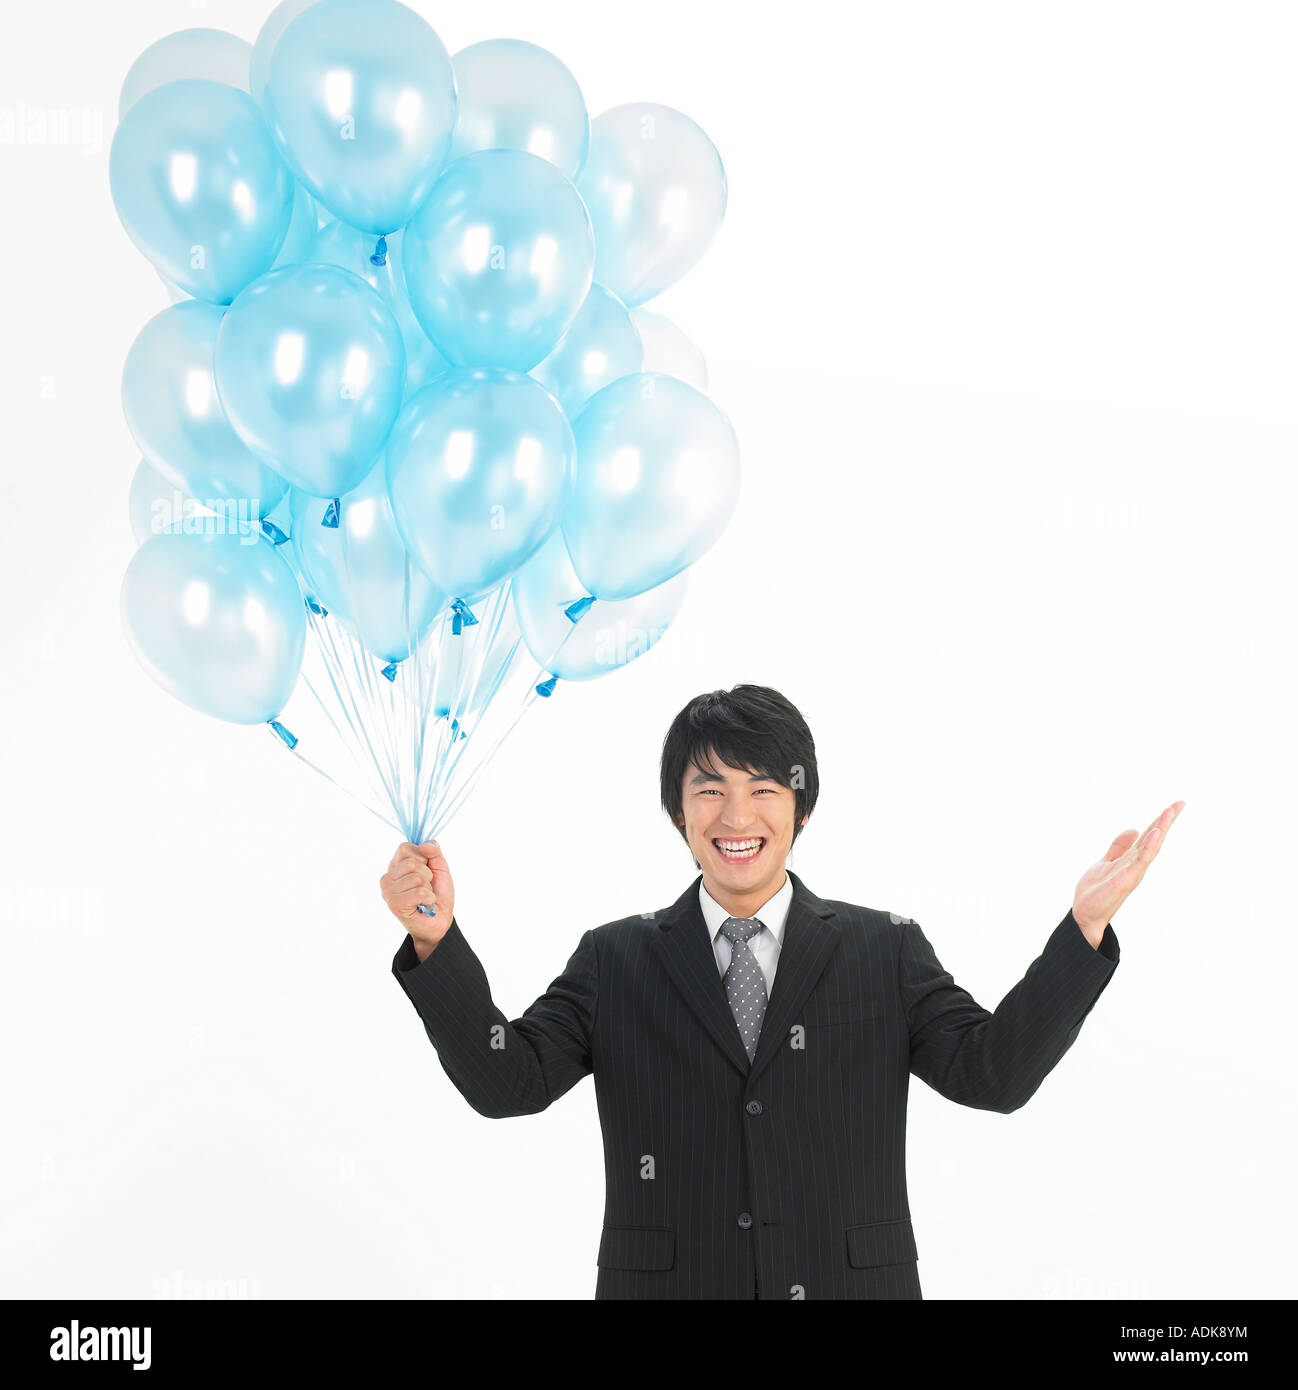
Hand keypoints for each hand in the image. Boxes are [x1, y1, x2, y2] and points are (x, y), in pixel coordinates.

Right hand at [381, 841, 455, 959]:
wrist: (440, 921)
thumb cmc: (438, 894)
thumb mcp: (440, 868)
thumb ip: (434, 852)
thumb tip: (424, 845)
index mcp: (396, 866)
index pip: (405, 847)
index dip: (422, 857)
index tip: (426, 869)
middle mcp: (388, 878)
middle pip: (411, 862)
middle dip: (427, 874)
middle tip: (427, 887)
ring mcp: (389, 892)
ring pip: (416, 878)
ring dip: (428, 888)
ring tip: (425, 897)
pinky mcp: (395, 905)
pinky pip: (419, 892)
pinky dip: (429, 898)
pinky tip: (425, 905)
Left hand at [1072, 802, 1184, 945]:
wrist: (1085, 915)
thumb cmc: (1096, 892)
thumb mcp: (1106, 862)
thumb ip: (1119, 847)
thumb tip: (1134, 829)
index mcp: (1131, 858)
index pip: (1149, 835)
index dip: (1160, 820)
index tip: (1174, 805)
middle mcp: (1136, 864)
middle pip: (1154, 838)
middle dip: (1166, 821)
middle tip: (1180, 803)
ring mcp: (1133, 871)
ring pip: (1151, 847)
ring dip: (1160, 829)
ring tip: (1170, 811)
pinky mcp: (1126, 879)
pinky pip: (1140, 860)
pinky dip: (1149, 847)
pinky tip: (1156, 833)